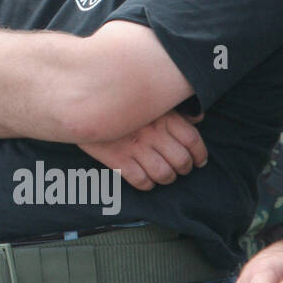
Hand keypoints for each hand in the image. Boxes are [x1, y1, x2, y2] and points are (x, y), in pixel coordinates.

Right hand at [78, 110, 207, 190]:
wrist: (82, 104)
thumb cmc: (120, 101)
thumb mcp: (149, 98)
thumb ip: (176, 108)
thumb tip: (199, 119)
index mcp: (163, 116)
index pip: (192, 140)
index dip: (199, 154)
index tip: (199, 161)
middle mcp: (152, 133)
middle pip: (181, 161)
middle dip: (184, 169)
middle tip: (180, 168)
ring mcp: (135, 147)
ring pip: (164, 174)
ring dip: (167, 178)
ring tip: (164, 175)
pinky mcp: (117, 159)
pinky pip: (141, 181)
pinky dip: (147, 184)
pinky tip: (145, 178)